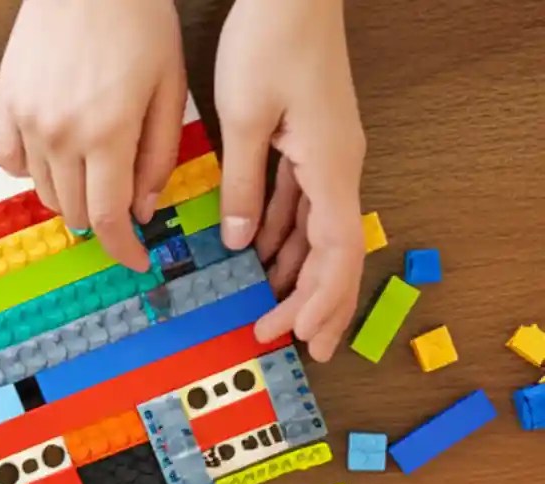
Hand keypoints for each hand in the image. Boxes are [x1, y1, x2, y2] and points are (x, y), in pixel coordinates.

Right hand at [0, 0, 186, 270]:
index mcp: (109, 134)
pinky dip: (31, 170)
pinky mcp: (5, 104)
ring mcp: (28, 121)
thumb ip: (158, 155)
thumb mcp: (170, 88)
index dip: (123, 248)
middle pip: (74, 211)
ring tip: (91, 171)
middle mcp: (62, 135)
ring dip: (70, 194)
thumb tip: (143, 208)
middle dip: (102, 219)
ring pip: (44, 191)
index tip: (136, 260)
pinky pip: (9, 161)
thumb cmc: (139, 23)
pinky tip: (52, 155)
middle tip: (119, 203)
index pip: (108, 218)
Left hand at [215, 0, 366, 361]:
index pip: (336, 254)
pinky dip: (283, 235)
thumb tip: (241, 240)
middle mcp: (338, 166)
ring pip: (318, 232)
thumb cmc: (270, 44)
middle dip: (313, 302)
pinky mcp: (312, 144)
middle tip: (287, 341)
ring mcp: (327, 155)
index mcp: (331, 166)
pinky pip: (301, 203)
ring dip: (296, 273)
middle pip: (334, 252)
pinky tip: (260, 254)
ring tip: (270, 309)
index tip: (291, 333)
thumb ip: (243, 184)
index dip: (317, 300)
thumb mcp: (245, 119)